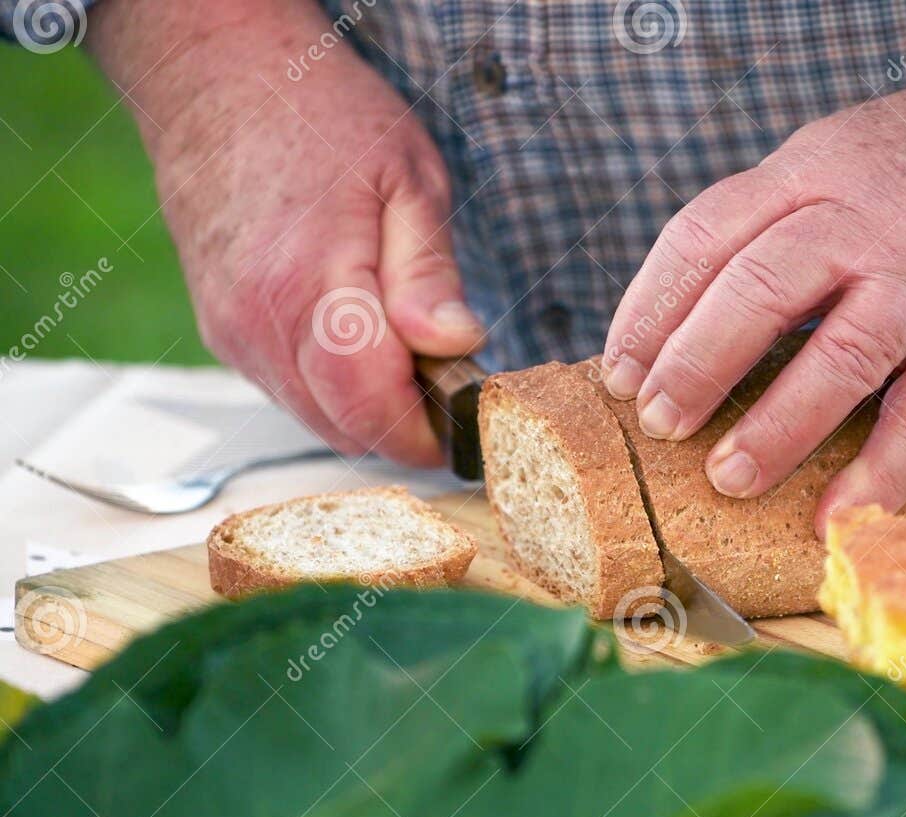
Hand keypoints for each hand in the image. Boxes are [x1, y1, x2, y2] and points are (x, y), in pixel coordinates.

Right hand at [89, 0, 480, 464]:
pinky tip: (361, 336)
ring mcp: (233, 332)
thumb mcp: (409, 178)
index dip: (428, 430)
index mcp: (310, 283)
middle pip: (345, 426)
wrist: (218, 80)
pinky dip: (333, 386)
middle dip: (406, 423)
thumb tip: (458, 346)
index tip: (469, 421)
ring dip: (369, 407)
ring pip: (316, 417)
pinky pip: (289, 390)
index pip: (371, 405)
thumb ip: (429, 273)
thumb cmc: (323, 118)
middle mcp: (259, 322)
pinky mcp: (223, 333)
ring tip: (408, 348)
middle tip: (451, 380)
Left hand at [602, 70, 905, 534]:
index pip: (704, 235)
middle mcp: (861, 222)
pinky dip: (881, 472)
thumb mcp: (830, 157)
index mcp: (809, 173)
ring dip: (775, 425)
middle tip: (656, 423)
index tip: (616, 374)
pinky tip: (835, 518)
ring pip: (838, 355)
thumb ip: (763, 221)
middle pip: (758, 288)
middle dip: (694, 364)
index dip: (649, 310)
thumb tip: (676, 320)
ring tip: (725, 478)